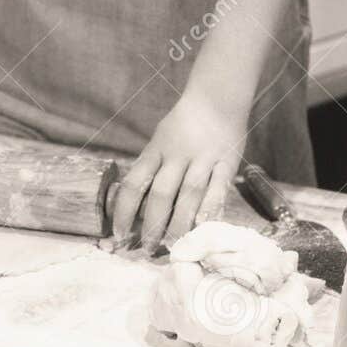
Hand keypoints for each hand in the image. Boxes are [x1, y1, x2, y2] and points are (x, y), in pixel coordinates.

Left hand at [110, 95, 247, 253]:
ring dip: (179, 225)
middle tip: (147, 249)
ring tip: (173, 248)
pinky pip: (218, 190)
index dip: (124, 211)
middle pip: (161, 194)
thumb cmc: (184, 123)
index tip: (119, 234)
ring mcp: (203, 158)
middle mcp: (177, 154)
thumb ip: (152, 166)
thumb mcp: (160, 139)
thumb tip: (135, 202)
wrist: (217, 97)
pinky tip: (203, 229)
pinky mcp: (226, 162)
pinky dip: (210, 211)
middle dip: (152, 226)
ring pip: (188, 196)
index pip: (134, 183)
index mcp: (156, 149)